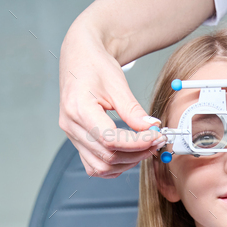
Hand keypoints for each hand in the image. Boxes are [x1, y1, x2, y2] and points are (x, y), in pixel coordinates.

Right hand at [58, 22, 165, 178]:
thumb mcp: (118, 84)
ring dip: (126, 163)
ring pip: (101, 167)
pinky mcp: (77, 140)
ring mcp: (72, 135)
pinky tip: (129, 154)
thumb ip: (134, 111)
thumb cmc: (94, 65)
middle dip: (136, 154)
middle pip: (107, 157)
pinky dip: (114, 166)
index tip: (155, 136)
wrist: (80, 58)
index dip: (137, 143)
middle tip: (155, 142)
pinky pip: (94, 166)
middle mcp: (71, 126)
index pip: (110, 140)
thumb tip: (152, 129)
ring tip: (145, 148)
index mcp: (78, 109)